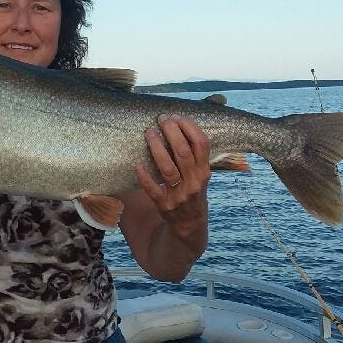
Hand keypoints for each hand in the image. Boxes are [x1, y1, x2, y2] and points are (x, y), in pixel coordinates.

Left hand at [133, 114, 210, 240]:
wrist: (190, 226)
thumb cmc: (193, 192)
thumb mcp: (201, 175)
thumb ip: (194, 156)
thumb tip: (177, 125)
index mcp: (204, 171)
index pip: (201, 144)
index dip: (189, 127)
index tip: (177, 116)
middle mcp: (194, 182)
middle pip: (183, 152)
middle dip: (172, 132)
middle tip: (161, 119)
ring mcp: (180, 195)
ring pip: (168, 168)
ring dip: (157, 148)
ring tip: (149, 132)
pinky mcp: (165, 205)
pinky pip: (154, 190)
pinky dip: (145, 177)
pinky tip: (137, 165)